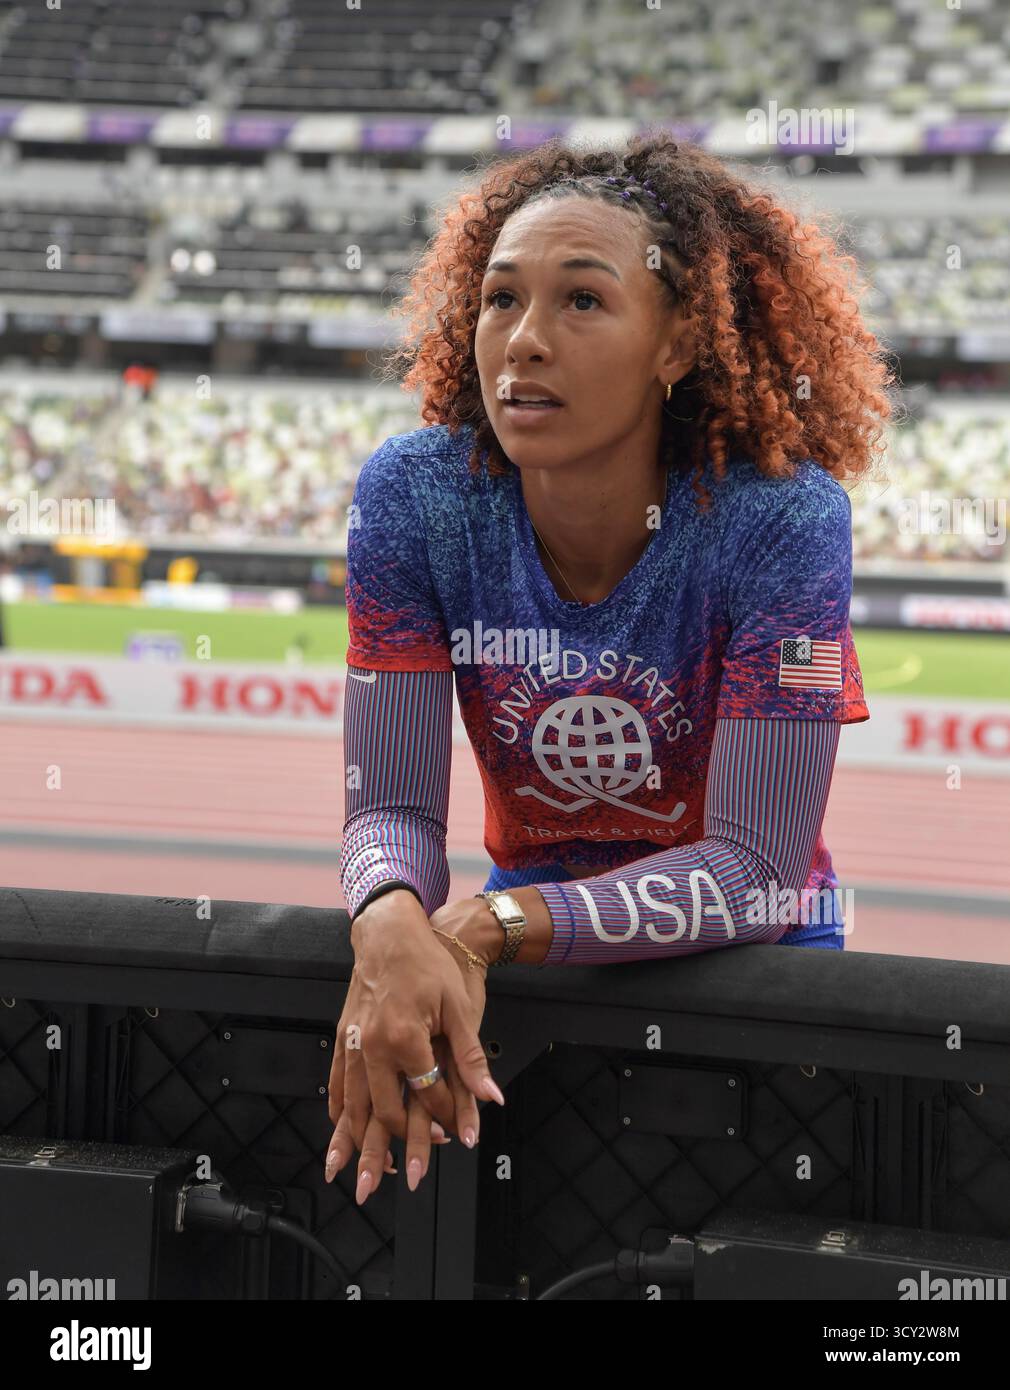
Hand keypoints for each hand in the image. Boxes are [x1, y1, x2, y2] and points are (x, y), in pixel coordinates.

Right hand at [324, 890, 502, 1202]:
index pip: (428, 1094)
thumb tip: (491, 1097)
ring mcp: (353, 1043)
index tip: (459, 1136)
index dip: (447, 1118)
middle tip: (406, 1179)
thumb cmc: (427, 962)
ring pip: (353, 1105)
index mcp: (404, 1038)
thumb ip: (471, 1058)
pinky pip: (336, 1083)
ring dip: (356, 1144)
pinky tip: (339, 1130)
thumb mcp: (458, 1007)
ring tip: (355, 1177)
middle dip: (396, 1149)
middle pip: (385, 1111)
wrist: (389, 931)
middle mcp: (373, 1046)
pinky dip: (338, 1111)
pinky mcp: (344, 1037)